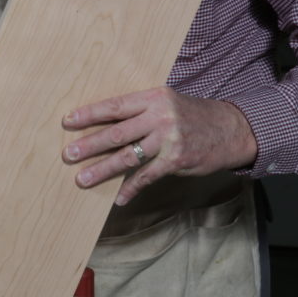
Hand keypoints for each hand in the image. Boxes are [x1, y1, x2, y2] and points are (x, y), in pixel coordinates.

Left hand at [61, 87, 256, 205]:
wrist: (229, 129)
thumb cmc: (190, 115)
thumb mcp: (166, 102)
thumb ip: (140, 110)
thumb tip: (104, 124)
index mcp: (153, 98)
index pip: (115, 106)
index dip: (89, 114)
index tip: (68, 122)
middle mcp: (159, 117)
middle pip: (116, 133)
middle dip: (89, 145)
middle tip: (68, 155)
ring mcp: (168, 139)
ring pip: (128, 157)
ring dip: (103, 170)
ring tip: (83, 179)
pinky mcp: (176, 160)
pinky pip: (147, 176)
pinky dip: (131, 189)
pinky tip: (118, 198)